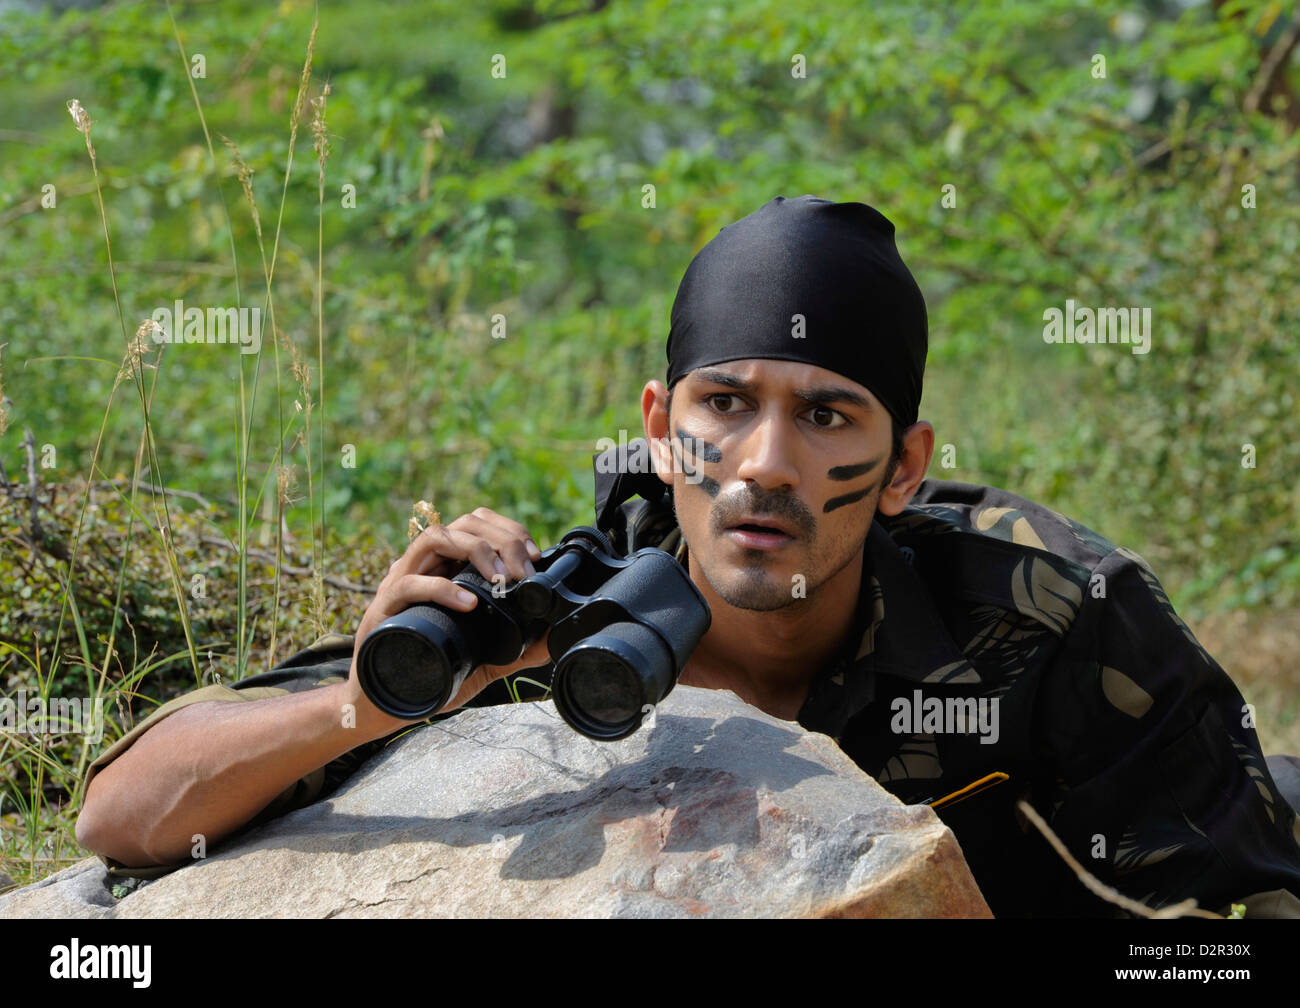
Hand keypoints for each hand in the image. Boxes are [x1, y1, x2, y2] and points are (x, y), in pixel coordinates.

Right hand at [347, 507, 550, 733]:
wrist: (386, 700)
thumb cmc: (433, 670)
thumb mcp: (485, 657)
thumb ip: (519, 649)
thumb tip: (554, 639)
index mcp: (447, 567)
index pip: (478, 524)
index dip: (510, 531)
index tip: (534, 558)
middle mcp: (424, 565)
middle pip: (463, 524)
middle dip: (501, 540)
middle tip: (523, 571)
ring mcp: (401, 580)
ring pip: (435, 538)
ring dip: (475, 550)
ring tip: (500, 579)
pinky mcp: (384, 606)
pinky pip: (409, 583)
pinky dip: (442, 588)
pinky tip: (468, 603)